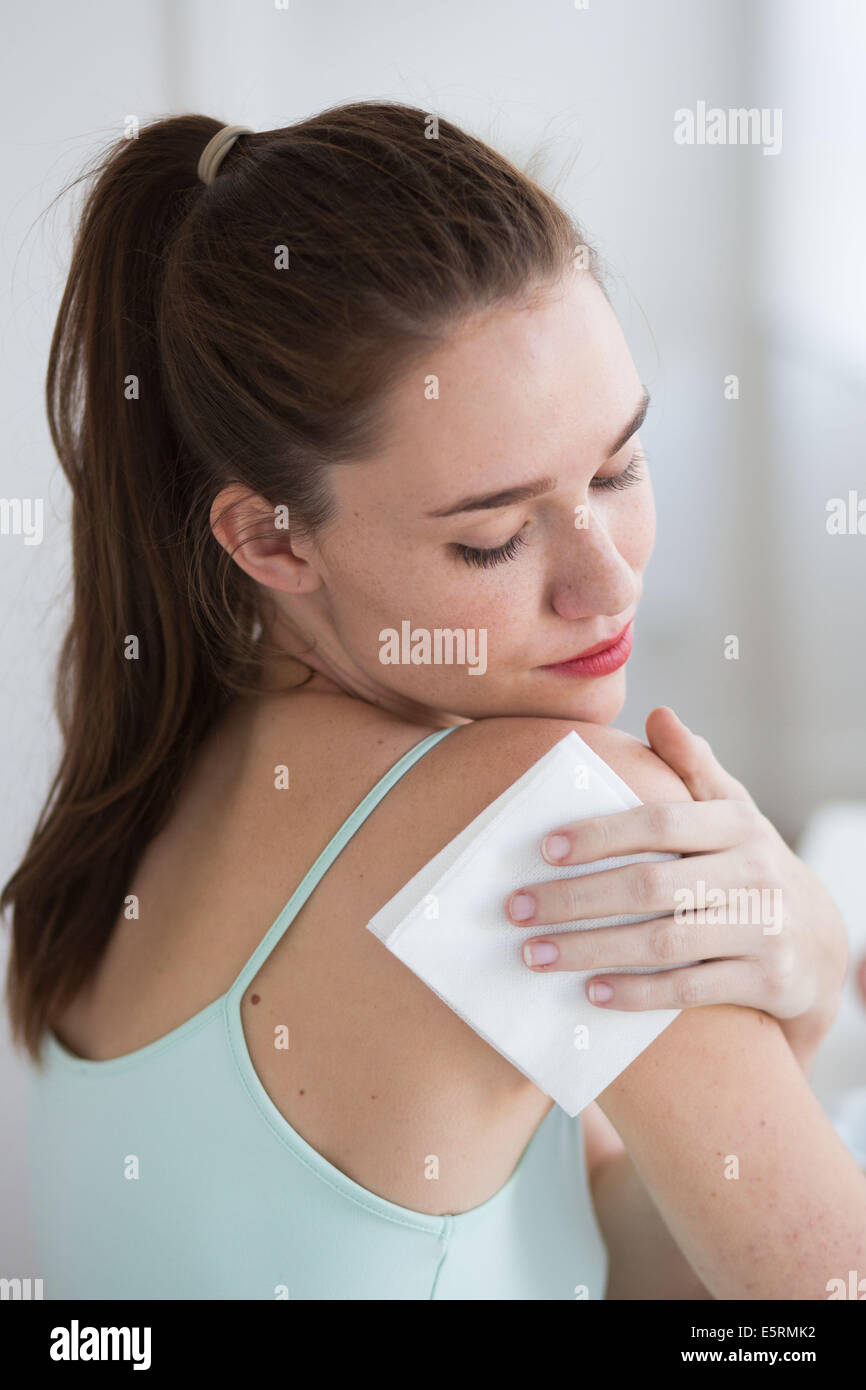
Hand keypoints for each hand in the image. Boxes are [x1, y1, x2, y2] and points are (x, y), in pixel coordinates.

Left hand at [506, 707, 847, 1068]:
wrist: (821, 943)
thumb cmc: (751, 867)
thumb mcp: (734, 812)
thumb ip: (694, 768)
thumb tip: (659, 714)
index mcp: (738, 824)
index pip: (660, 823)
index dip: (600, 834)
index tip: (544, 847)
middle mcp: (754, 873)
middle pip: (650, 885)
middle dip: (574, 899)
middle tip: (516, 909)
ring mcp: (763, 929)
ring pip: (662, 942)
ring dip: (590, 949)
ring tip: (534, 954)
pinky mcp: (766, 980)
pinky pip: (688, 989)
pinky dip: (635, 992)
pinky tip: (589, 991)